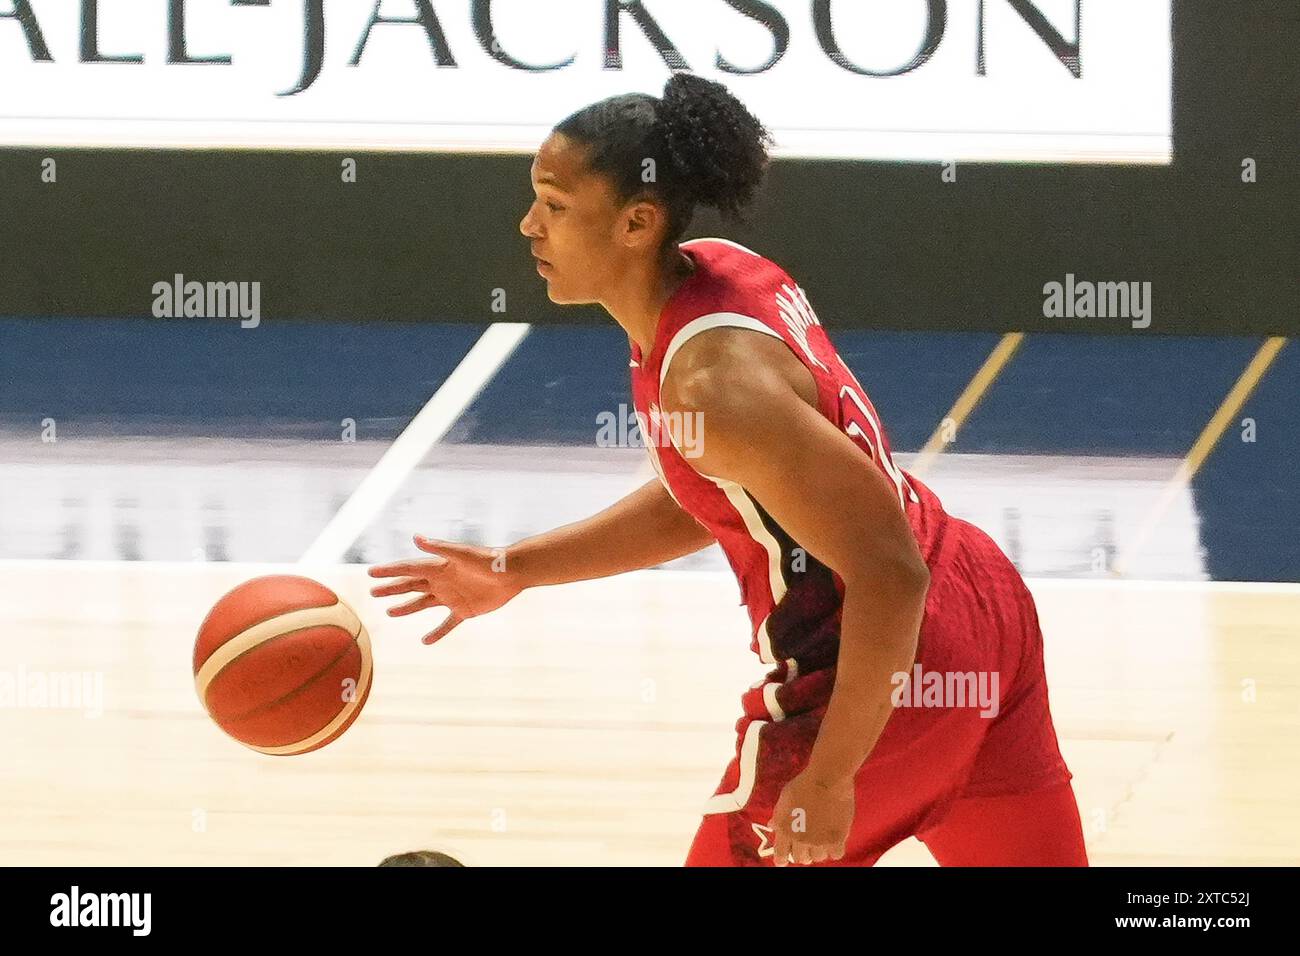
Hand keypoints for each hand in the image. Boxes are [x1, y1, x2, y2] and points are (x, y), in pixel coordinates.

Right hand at [368, 535, 522, 644]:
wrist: (510, 573)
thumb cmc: (486, 560)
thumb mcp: (461, 553)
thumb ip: (439, 547)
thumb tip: (416, 538)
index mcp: (438, 567)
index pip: (408, 569)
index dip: (389, 571)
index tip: (371, 573)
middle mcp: (441, 582)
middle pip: (411, 586)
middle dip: (392, 589)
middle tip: (373, 592)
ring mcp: (451, 597)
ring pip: (423, 603)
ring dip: (407, 607)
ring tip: (390, 612)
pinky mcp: (464, 610)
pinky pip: (447, 624)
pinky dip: (437, 633)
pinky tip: (425, 641)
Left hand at [768, 770, 854, 866]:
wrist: (826, 779)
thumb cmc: (803, 785)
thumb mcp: (784, 799)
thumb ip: (779, 816)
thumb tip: (772, 826)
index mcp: (785, 829)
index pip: (781, 855)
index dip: (782, 859)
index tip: (784, 860)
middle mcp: (800, 839)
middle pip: (801, 858)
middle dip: (802, 852)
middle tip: (807, 843)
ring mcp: (819, 841)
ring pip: (818, 857)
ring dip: (819, 850)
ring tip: (822, 839)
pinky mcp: (836, 839)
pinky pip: (835, 854)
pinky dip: (834, 849)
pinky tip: (834, 840)